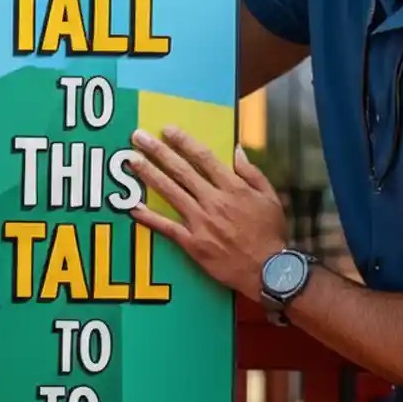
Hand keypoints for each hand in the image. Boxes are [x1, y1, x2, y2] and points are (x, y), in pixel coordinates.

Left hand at [124, 127, 287, 300]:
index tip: (167, 130)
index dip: (184, 142)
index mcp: (233, 188)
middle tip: (138, 136)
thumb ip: (251, 172)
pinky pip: (166, 227)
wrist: (268, 271)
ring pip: (170, 192)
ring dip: (149, 174)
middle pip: (181, 170)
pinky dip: (149, 217)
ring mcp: (201, 222)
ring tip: (132, 161)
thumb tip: (237, 150)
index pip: (203, 158)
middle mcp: (214, 201)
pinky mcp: (192, 243)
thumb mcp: (270, 198)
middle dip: (158, 151)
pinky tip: (133, 207)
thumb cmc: (270, 233)